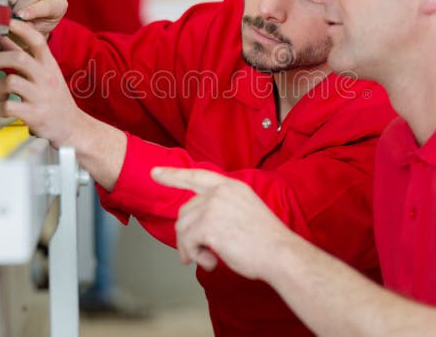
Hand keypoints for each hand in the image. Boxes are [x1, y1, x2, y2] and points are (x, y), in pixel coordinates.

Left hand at [0, 19, 83, 147]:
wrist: (72, 127)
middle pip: (18, 59)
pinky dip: (0, 108)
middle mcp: (46, 79)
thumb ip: (26, 57)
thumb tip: (5, 39)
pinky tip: (3, 109)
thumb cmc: (56, 99)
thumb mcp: (46, 74)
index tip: (8, 24)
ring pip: (10, 82)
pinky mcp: (34, 115)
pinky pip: (8, 107)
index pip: (38, 41)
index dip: (22, 30)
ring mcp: (40, 97)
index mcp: (50, 67)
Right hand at [2, 0, 66, 37]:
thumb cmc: (27, 29)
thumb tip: (12, 21)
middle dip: (18, 5)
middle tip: (11, 13)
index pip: (48, 5)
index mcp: (57, 5)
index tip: (20, 16)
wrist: (19, 23)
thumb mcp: (30, 34)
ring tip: (8, 3)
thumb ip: (25, 29)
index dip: (32, 11)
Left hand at [151, 167, 295, 278]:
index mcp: (231, 186)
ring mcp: (213, 207)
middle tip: (196, 254)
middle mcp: (220, 192)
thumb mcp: (244, 211)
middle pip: (185, 211)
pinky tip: (212, 262)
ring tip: (210, 259)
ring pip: (182, 228)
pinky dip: (195, 256)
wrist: (281, 254)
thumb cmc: (267, 241)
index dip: (173, 175)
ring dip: (192, 248)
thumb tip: (195, 226)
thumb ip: (221, 210)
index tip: (155, 173)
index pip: (196, 175)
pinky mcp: (208, 225)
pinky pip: (187, 243)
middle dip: (186, 235)